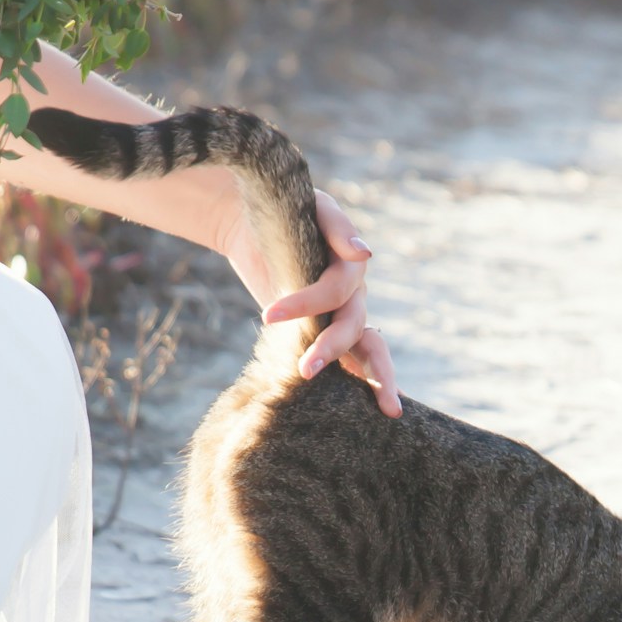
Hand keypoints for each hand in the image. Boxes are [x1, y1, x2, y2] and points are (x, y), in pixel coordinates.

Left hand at [249, 189, 401, 416]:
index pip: (337, 291)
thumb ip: (338, 227)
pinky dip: (356, 386)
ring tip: (334, 398)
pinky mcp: (326, 334)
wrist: (256, 224)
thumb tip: (364, 254)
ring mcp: (344, 318)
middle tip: (306, 371)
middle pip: (356, 328)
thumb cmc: (286, 210)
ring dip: (359, 378)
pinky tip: (362, 413)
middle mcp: (353, 296)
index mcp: (351, 266)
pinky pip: (348, 362)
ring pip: (365, 351)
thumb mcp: (313, 208)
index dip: (307, 303)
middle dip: (333, 350)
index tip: (269, 315)